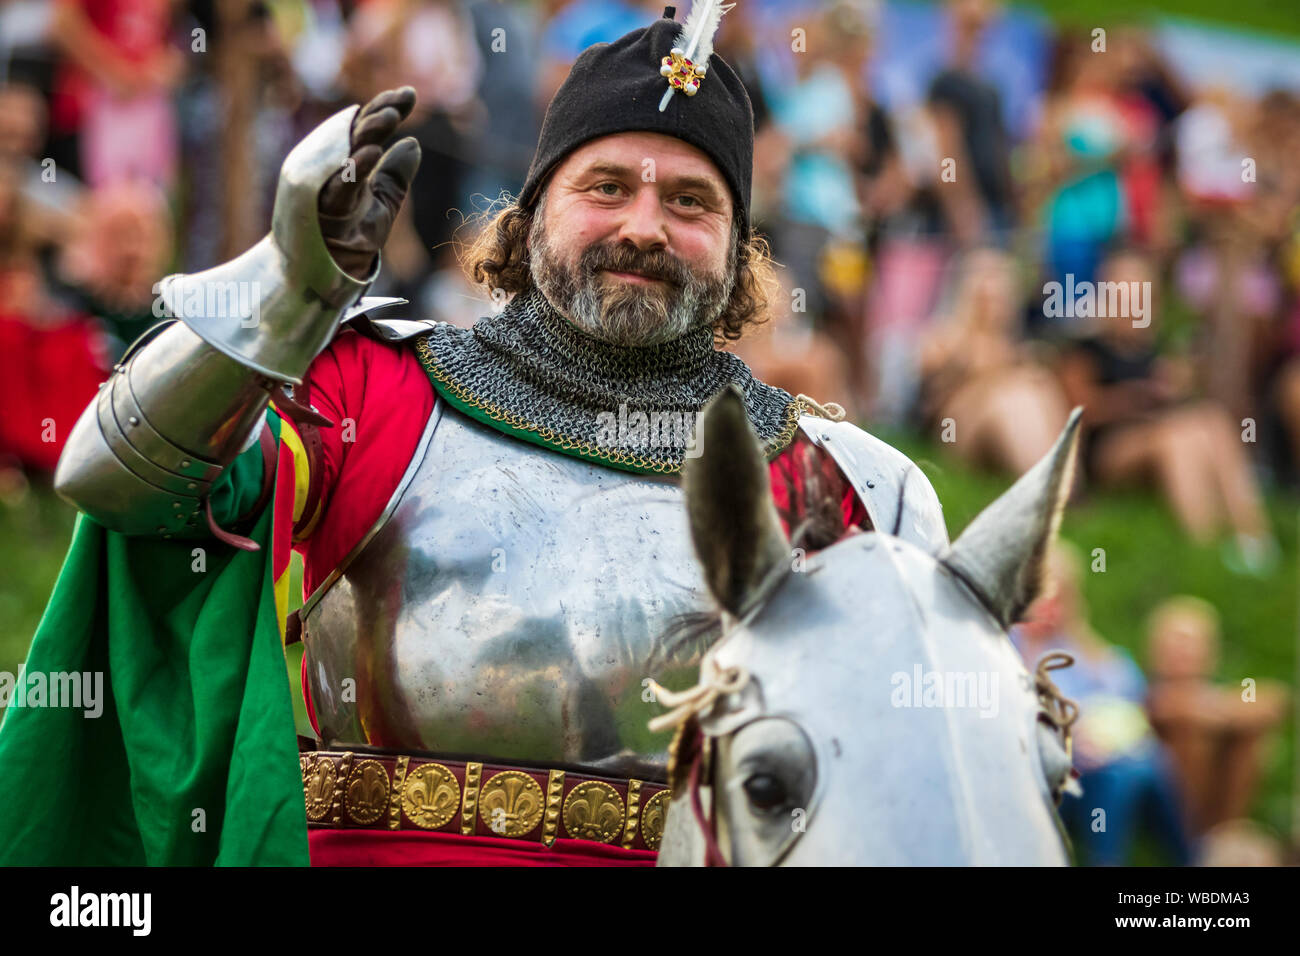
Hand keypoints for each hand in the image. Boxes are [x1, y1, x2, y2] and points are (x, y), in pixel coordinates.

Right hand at [318, 87, 421, 279]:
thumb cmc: (354, 235)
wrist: (334, 271)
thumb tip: (412, 143)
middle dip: (378, 114)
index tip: (410, 94)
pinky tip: (372, 152)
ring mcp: (324, 186)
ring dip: (367, 132)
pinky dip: (354, 168)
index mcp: (347, 162)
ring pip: (345, 152)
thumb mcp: (384, 201)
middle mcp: (331, 168)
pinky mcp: (321, 208)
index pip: (365, 127)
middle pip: (354, 132)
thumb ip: (396, 173)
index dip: (386, 109)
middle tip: (401, 102)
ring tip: (391, 116)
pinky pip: (339, 185)